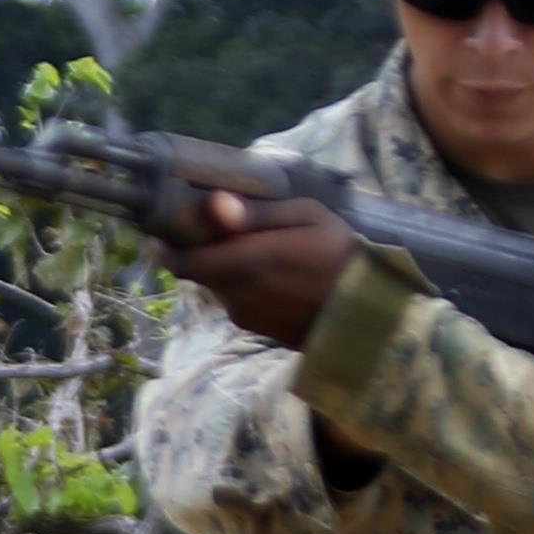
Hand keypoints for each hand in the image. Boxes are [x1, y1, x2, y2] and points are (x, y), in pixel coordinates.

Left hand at [156, 189, 361, 350]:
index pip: (181, 259)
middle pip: (197, 269)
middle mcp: (235, 293)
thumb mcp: (307, 218)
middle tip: (223, 230)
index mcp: (244, 262)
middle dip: (202, 250)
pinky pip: (235, 300)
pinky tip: (273, 275)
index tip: (167, 226)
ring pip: (217, 284)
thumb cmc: (340, 256)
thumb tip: (214, 204)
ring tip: (259, 250)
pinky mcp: (255, 329)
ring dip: (225, 268)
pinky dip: (242, 285)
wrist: (366, 315)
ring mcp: (244, 315)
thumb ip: (257, 214)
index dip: (168, 243)